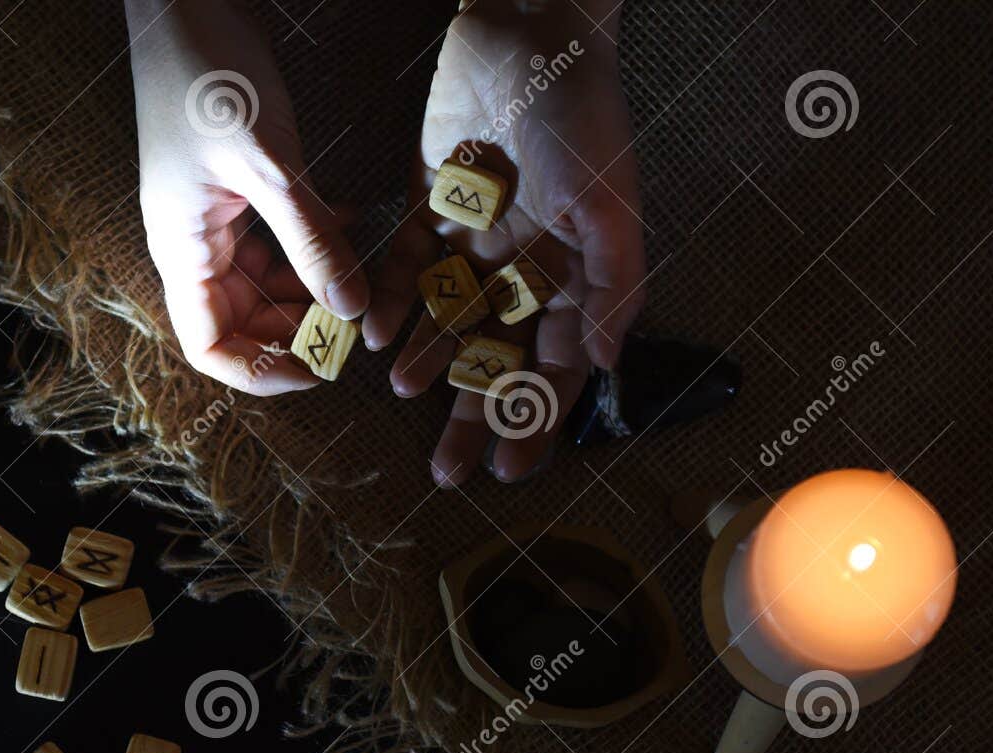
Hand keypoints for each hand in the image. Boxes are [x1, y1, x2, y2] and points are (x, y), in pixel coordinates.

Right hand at [127, 0, 368, 394]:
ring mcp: (218, 216)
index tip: (322, 366)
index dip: (262, 371)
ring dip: (318, 284)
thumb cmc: (209, 72)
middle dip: (302, 328)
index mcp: (183, 249)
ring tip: (366, 275)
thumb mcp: (269, 164)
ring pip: (271, 282)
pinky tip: (356, 222)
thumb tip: (352, 313)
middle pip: (247, 322)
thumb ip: (312, 240)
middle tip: (361, 323)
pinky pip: (281, 239)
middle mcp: (196, 243)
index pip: (211, 347)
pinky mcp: (242, 188)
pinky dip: (319, 240)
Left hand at [362, 0, 644, 484]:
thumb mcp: (610, 207)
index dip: (534, 419)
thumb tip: (604, 366)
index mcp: (574, 274)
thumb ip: (613, 289)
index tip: (512, 467)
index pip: (554, 366)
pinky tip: (378, 339)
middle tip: (451, 469)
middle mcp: (524, 267)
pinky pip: (407, 269)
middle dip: (475, 411)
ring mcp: (475, 239)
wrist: (526, 31)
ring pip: (449, 321)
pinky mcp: (429, 208)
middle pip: (496, 356)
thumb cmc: (581, 117)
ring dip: (429, 362)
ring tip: (407, 397)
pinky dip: (394, 302)